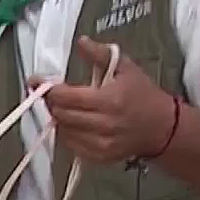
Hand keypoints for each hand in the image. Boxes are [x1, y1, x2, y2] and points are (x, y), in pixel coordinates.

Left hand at [35, 37, 178, 164]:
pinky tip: (76, 123)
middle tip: (53, 95)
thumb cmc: (143, 94)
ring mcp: (101, 144)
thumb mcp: (125, 68)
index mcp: (109, 100)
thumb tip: (81, 41)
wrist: (162, 127)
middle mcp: (104, 124)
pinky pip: (72, 146)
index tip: (38, 82)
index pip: (66, 97)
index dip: (49, 89)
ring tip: (67, 108)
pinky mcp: (99, 157)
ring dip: (60, 118)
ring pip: (63, 131)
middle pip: (61, 114)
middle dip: (53, 103)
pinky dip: (69, 133)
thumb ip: (100, 54)